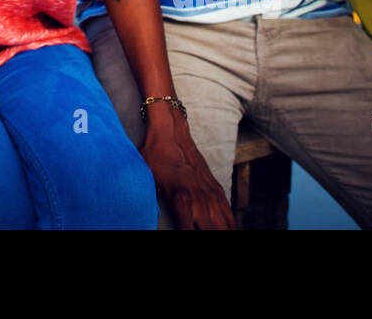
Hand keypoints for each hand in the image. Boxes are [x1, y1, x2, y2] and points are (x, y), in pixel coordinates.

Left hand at [140, 108, 235, 228]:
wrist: (171, 133)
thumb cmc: (154, 156)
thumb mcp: (146, 179)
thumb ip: (148, 202)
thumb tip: (142, 218)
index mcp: (181, 198)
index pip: (187, 232)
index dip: (185, 235)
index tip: (181, 235)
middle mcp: (200, 198)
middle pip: (211, 231)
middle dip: (206, 235)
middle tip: (200, 239)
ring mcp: (210, 194)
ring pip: (224, 226)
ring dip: (220, 232)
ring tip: (216, 234)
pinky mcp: (216, 189)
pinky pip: (228, 214)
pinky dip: (228, 226)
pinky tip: (226, 230)